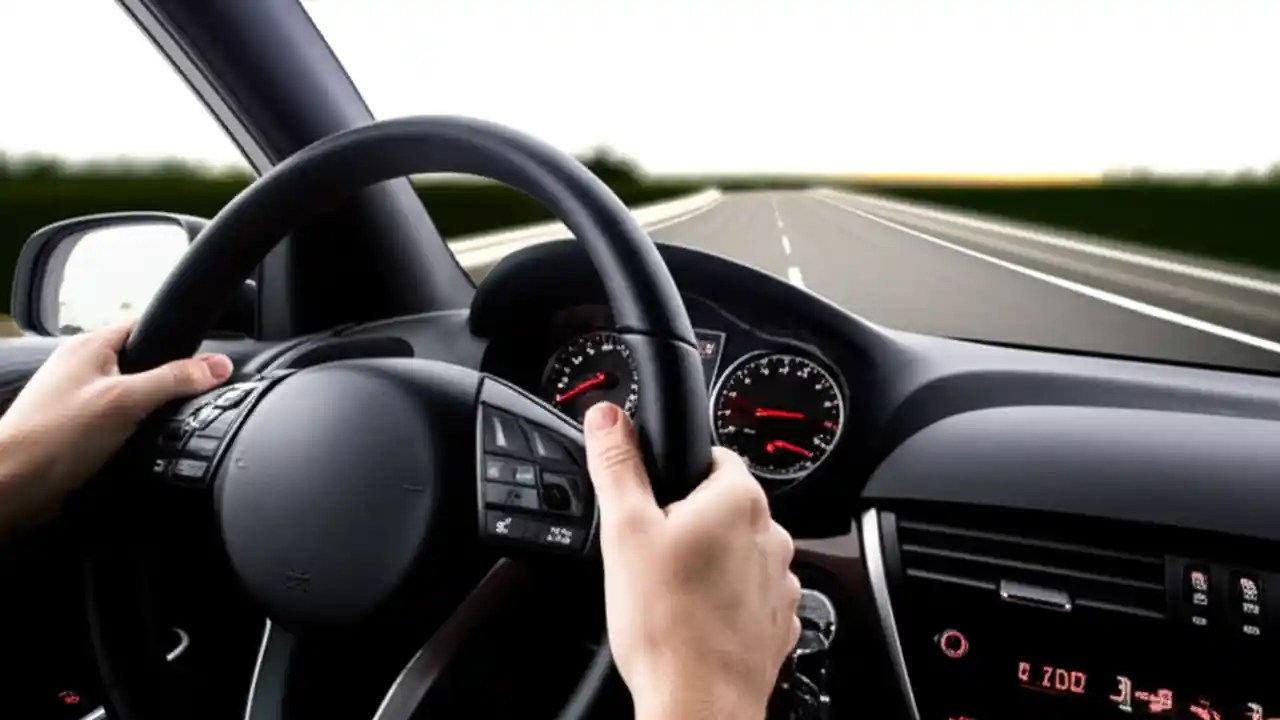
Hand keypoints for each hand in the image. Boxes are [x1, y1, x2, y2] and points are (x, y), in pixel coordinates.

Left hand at [0, 322, 232, 536]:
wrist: (12, 486)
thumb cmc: (54, 438)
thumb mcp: (126, 401)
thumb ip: (174, 380)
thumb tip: (217, 365)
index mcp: (88, 346)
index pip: (144, 326)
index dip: (175, 340)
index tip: (202, 361)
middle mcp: (80, 368)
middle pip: (141, 363)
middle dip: (164, 383)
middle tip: (181, 401)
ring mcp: (76, 398)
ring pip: (129, 395)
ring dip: (147, 411)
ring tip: (156, 426)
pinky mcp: (75, 428)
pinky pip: (116, 421)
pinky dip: (131, 431)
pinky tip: (137, 445)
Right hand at [584, 402, 800, 719]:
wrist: (697, 703)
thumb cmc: (665, 624)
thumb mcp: (625, 530)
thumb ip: (618, 465)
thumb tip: (608, 418)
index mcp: (739, 499)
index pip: (713, 456)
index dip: (676, 474)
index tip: (652, 501)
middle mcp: (771, 534)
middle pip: (724, 505)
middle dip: (690, 521)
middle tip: (652, 553)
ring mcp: (780, 579)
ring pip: (738, 551)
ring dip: (711, 561)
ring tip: (671, 591)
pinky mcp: (779, 619)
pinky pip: (750, 593)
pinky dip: (726, 600)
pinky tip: (694, 617)